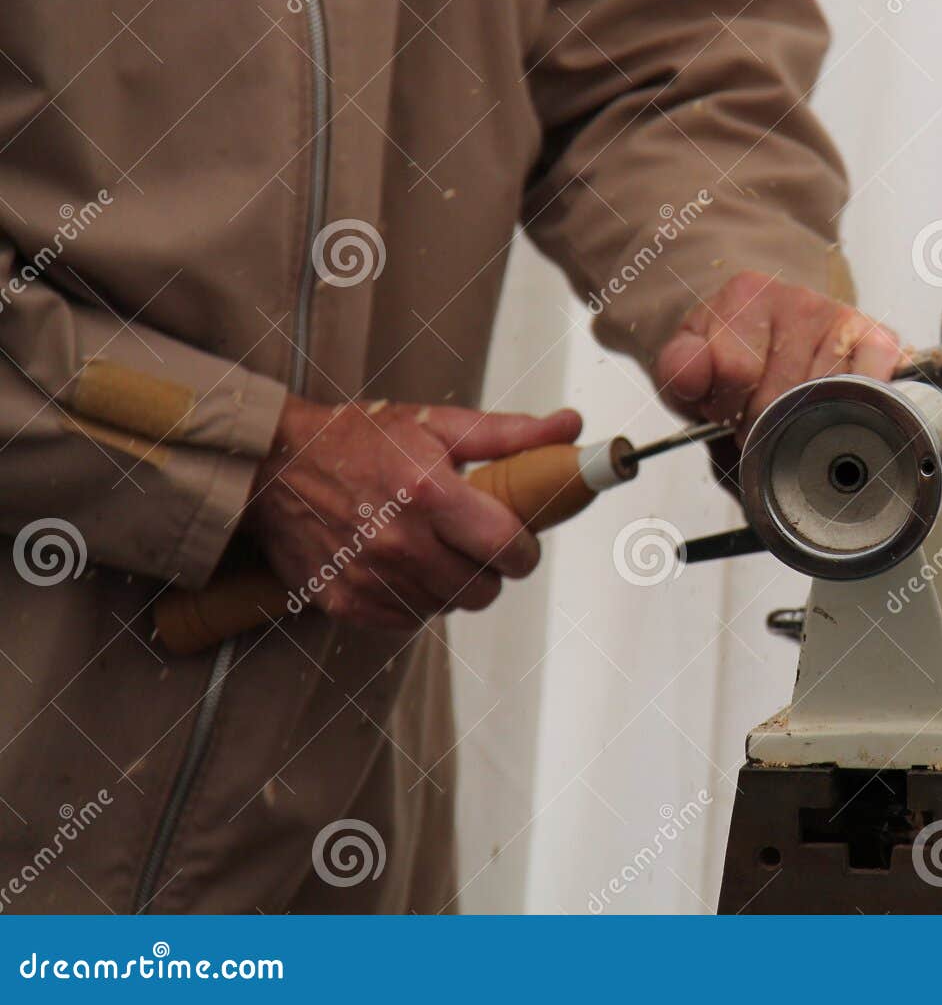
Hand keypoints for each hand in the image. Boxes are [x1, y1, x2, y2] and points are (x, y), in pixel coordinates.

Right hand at [244, 395, 581, 628]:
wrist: (271, 466)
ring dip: (453, 583)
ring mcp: (372, 579)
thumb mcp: (436, 423)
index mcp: (429, 494)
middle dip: (490, 567)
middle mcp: (400, 543)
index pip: (507, 548)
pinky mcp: (347, 603)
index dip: (524, 550)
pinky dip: (416, 598)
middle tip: (474, 540)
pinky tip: (402, 564)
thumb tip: (569, 428)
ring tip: (434, 546)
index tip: (519, 540)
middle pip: (483, 588)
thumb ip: (508, 433)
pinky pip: (409, 621)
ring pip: (449, 607)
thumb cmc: (357, 439)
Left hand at [652, 271, 904, 436]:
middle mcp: (800, 298)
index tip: (725, 408)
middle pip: (783, 392)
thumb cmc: (728, 355)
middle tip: (758, 416)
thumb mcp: (688, 363)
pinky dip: (860, 405)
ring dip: (806, 419)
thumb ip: (680, 369)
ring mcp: (842, 318)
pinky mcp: (879, 339)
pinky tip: (836, 408)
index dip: (727, 406)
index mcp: (746, 294)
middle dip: (765, 421)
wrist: (771, 333)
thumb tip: (693, 373)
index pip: (737, 372)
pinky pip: (875, 382)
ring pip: (824, 396)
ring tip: (791, 409)